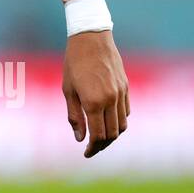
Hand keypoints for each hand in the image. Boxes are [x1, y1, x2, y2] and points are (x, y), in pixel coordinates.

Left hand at [63, 30, 129, 157]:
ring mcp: (121, 94)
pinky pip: (126, 111)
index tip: (86, 153)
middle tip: (92, 148)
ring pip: (122, 125)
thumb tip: (80, 138)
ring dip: (113, 135)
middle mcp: (110, 100)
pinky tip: (107, 120)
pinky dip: (119, 121)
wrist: (91, 39)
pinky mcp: (126, 87)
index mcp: (93, 102)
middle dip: (102, 145)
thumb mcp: (68, 90)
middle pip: (112, 134)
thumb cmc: (74, 64)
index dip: (93, 148)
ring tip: (100, 137)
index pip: (98, 136)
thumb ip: (74, 116)